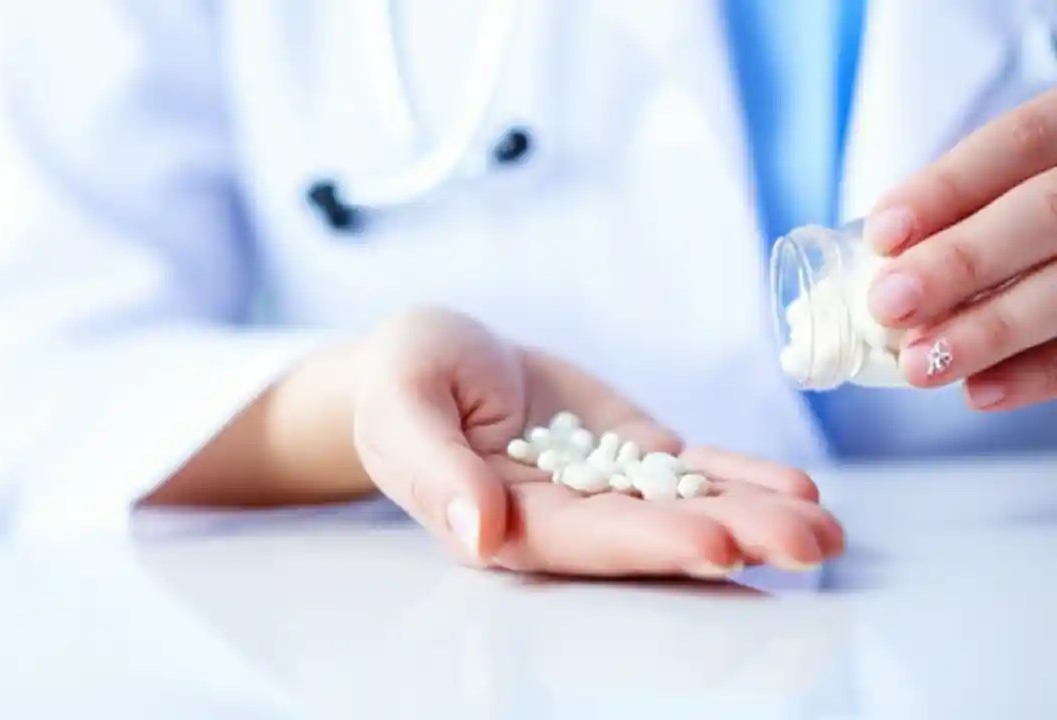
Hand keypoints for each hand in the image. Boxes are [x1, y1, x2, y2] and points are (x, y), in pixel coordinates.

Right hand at [353, 308, 844, 577]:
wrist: (431, 357)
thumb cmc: (403, 379)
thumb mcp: (404, 407)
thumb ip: (436, 469)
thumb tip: (479, 532)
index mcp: (500, 521)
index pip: (580, 540)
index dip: (647, 541)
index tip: (714, 541)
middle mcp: (562, 518)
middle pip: (650, 532)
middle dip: (729, 536)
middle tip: (805, 543)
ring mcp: (603, 487)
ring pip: (682, 503)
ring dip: (755, 516)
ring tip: (825, 528)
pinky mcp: (630, 453)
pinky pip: (690, 469)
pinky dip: (741, 476)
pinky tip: (796, 488)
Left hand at [864, 89, 1056, 409]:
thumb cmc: (1035, 212)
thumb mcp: (1015, 183)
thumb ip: (969, 208)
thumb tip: (880, 263)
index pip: (1019, 141)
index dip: (948, 188)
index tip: (882, 234)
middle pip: (1045, 212)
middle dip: (962, 260)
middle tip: (888, 303)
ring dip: (993, 329)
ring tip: (920, 364)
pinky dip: (1039, 373)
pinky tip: (980, 392)